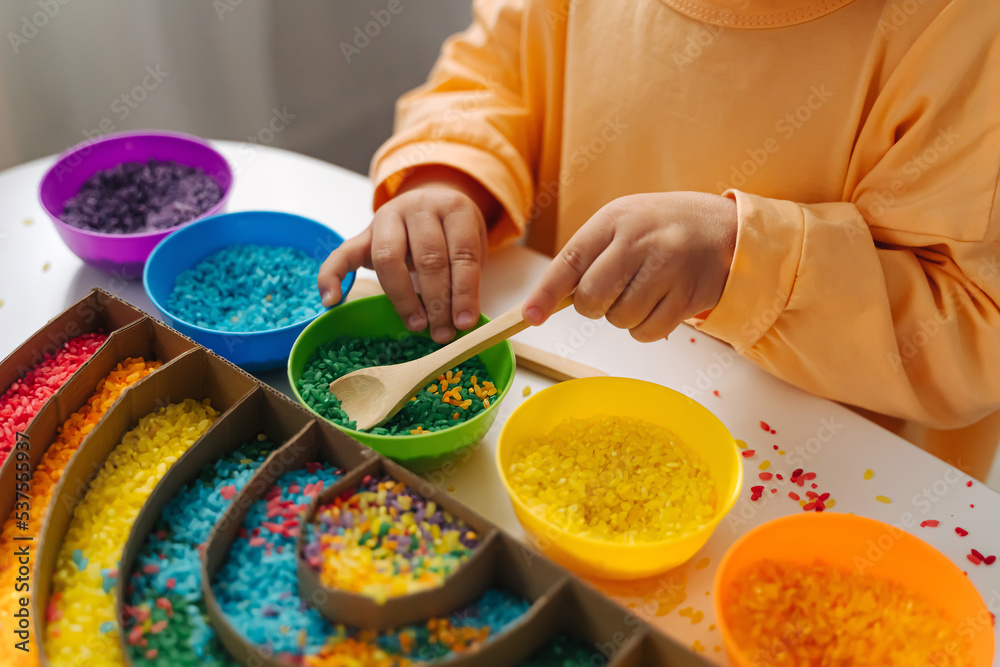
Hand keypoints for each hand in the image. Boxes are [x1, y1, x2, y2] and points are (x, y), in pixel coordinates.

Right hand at [318, 166, 497, 342]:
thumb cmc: (453, 234)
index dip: (465, 291)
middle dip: (437, 301)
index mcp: (454, 209)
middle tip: (442, 333)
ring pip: (389, 258)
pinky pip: (342, 253)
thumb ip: (465, 277)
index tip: (464, 322)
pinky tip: (331, 301)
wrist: (431, 202)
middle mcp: (419, 208)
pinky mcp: (363, 233)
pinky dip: (332, 276)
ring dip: (404, 299)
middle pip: (428, 257)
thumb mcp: (471, 247)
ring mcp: (388, 217)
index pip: (462, 253)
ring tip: (417, 326)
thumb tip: (460, 322)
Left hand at [523, 192, 737, 341]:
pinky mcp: (689, 295)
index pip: (570, 261)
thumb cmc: (664, 229)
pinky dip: (647, 328)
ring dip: (624, 317)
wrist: (727, 229)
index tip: (529, 317)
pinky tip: (661, 304)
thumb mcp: (624, 224)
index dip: (545, 293)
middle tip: (611, 293)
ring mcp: (667, 268)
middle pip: (592, 298)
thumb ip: (589, 255)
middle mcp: (640, 241)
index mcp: (616, 219)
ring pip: (619, 319)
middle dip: (594, 306)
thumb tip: (547, 302)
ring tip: (645, 291)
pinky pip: (647, 332)